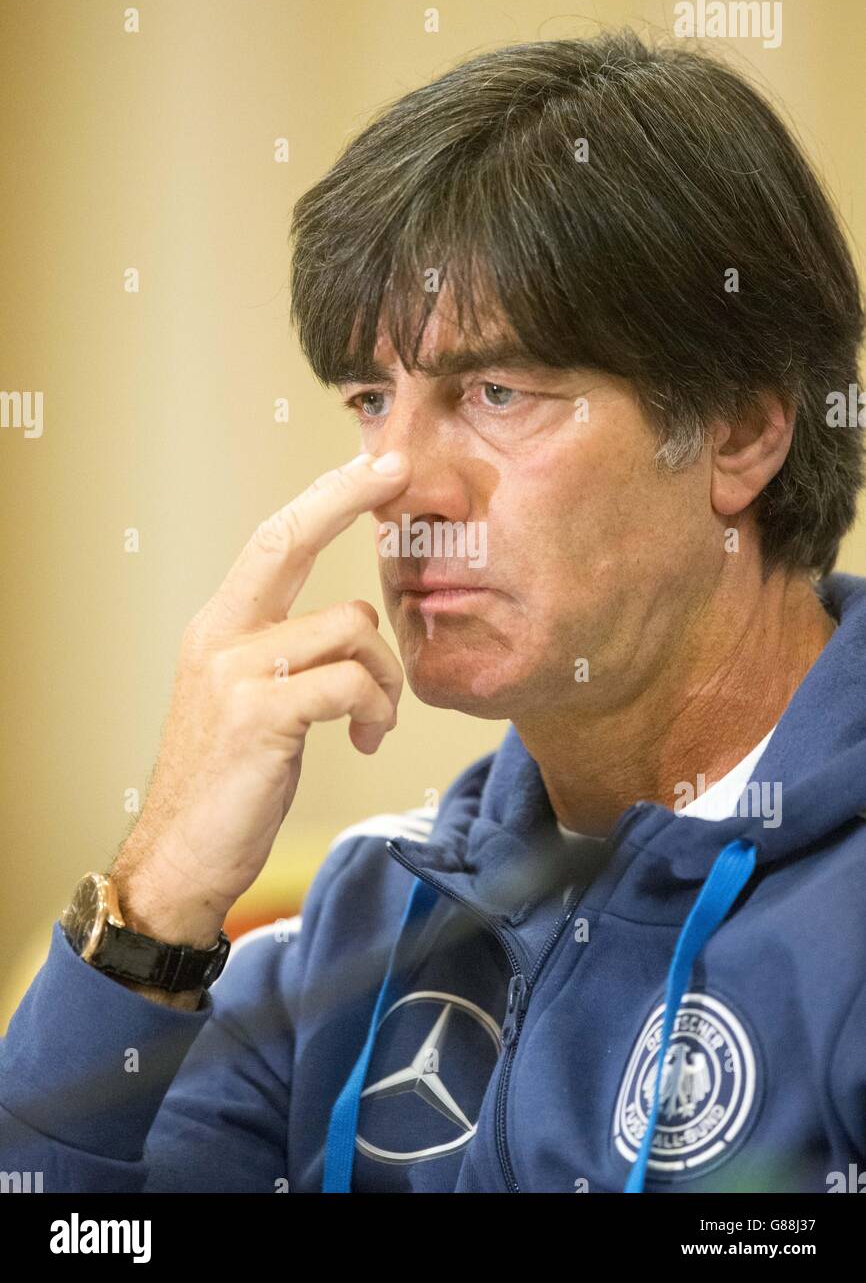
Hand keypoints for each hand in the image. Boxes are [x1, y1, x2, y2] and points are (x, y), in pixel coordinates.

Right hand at [111, 450, 409, 948]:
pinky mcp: (259, 714)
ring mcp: (235, 672)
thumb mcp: (250, 700)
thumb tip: (352, 626)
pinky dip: (374, 710)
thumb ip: (286, 653)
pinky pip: (349, 682)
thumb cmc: (230, 780)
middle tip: (398, 473)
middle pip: (290, 540)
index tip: (370, 464)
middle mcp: (220, 635)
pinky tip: (364, 740)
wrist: (183, 855)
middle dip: (347, 496)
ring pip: (350, 627)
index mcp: (220, 626)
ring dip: (384, 675)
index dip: (325, 496)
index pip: (275, 539)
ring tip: (375, 719)